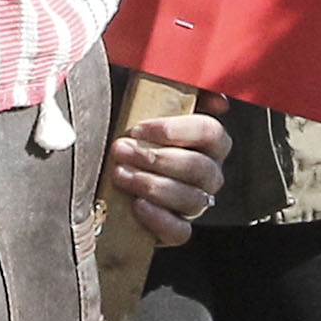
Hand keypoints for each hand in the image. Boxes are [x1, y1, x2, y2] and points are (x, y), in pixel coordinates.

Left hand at [108, 107, 231, 245]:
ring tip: (121, 174)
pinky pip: (181, 231)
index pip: (211, 132)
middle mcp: (208, 173)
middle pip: (200, 168)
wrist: (104, 170)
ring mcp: (196, 203)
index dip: (176, 130)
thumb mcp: (142, 101)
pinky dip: (159, 219)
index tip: (139, 128)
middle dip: (157, 158)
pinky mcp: (177, 229)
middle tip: (122, 150)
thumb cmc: (129, 131)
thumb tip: (217, 98)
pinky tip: (137, 205)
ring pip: (192, 199)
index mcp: (207, 141)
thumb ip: (171, 88)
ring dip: (153, 185)